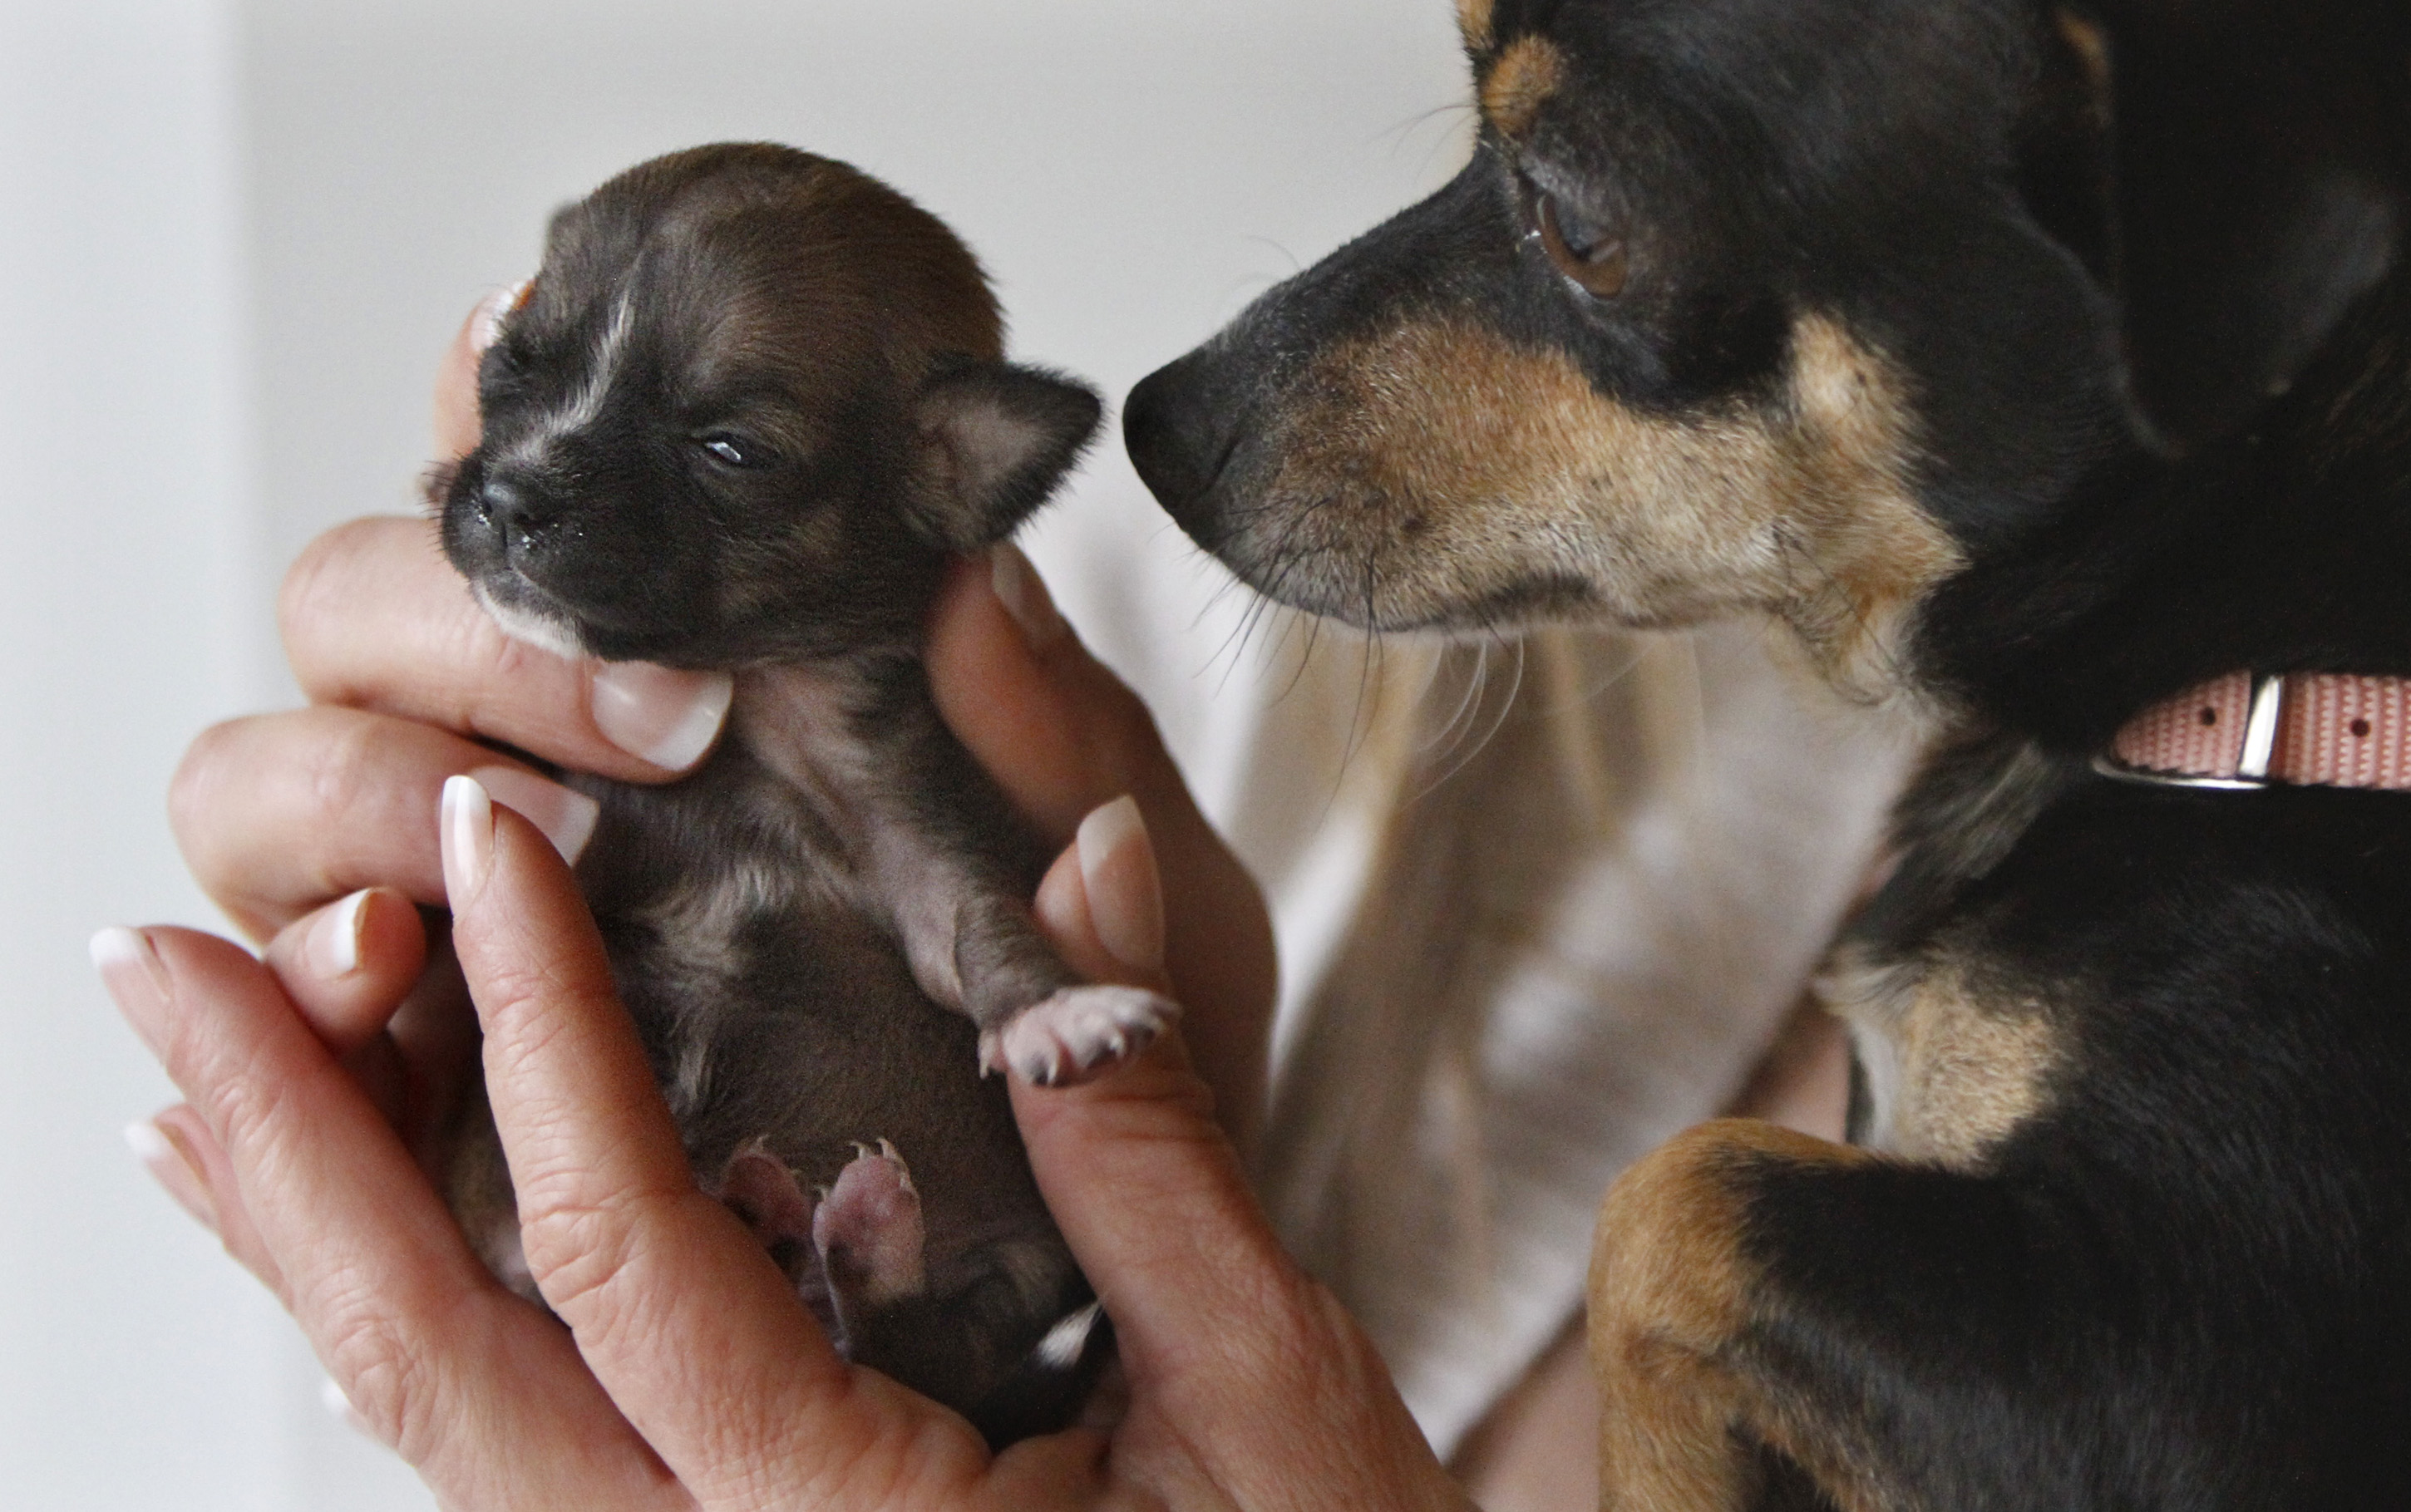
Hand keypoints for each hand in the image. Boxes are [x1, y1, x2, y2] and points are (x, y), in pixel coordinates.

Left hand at [98, 775, 1463, 1508]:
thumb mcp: (1269, 1381)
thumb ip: (1148, 1145)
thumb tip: (1074, 882)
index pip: (632, 1262)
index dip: (547, 1039)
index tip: (498, 853)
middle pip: (437, 1372)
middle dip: (286, 1153)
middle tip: (164, 967)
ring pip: (441, 1420)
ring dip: (305, 1231)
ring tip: (198, 1070)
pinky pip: (510, 1445)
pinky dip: (408, 1316)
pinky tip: (351, 1220)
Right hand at [169, 292, 1275, 1154]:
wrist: (1084, 1275)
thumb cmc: (1100, 1054)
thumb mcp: (1146, 902)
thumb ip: (1068, 740)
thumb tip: (976, 578)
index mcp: (710, 667)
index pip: (554, 494)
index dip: (505, 401)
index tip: (528, 346)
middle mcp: (557, 755)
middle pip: (363, 599)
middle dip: (460, 624)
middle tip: (655, 716)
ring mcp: (474, 900)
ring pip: (273, 769)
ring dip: (356, 780)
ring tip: (517, 842)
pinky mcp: (433, 1053)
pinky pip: (287, 975)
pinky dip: (299, 959)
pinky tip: (392, 966)